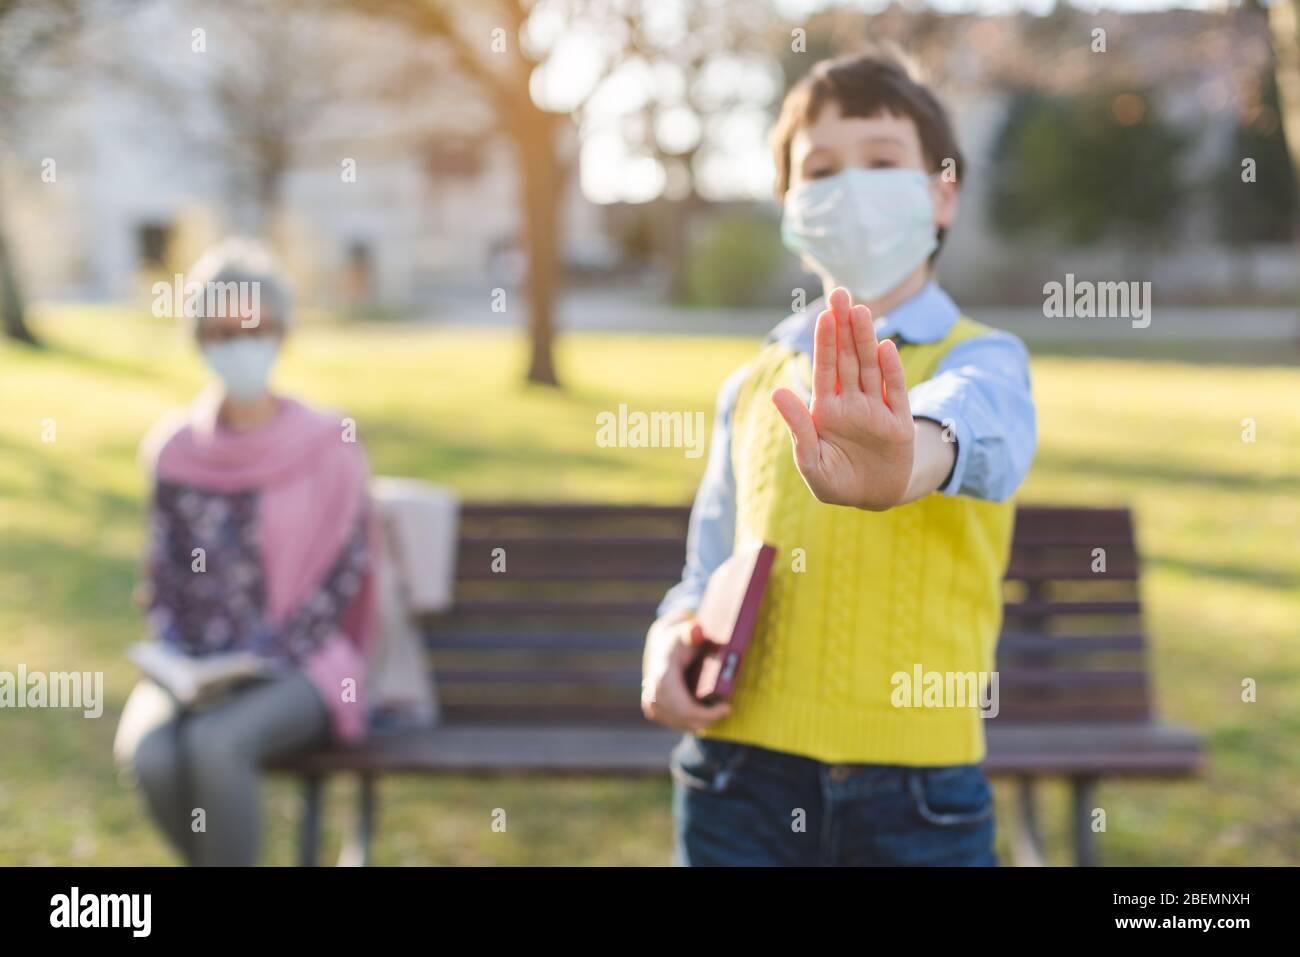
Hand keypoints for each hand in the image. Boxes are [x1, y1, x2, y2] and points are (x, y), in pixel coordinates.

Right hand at [641, 613, 731, 730]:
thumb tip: (696, 629)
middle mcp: (653, 692)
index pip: (685, 708)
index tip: (727, 708)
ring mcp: (650, 702)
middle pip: (684, 718)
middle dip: (708, 718)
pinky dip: (691, 722)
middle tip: (726, 710)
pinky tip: (705, 716)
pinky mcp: (652, 709)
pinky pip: (674, 723)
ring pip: (680, 724)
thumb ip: (692, 631)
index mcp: (662, 676)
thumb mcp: (686, 632)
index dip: (707, 714)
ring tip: (718, 711)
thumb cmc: (678, 640)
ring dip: (701, 722)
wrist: (659, 646)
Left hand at [770, 287, 913, 510]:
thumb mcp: (811, 462)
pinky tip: (885, 348)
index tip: (824, 315)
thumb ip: (798, 428)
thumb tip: (778, 393)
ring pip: (870, 368)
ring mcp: (876, 409)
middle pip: (848, 359)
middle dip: (844, 328)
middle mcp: (851, 402)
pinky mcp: (899, 422)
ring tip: (861, 311)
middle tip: (841, 294)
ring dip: (866, 340)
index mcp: (826, 409)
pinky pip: (896, 392)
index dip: (825, 342)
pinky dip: (891, 371)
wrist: (871, 499)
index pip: (825, 369)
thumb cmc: (836, 482)